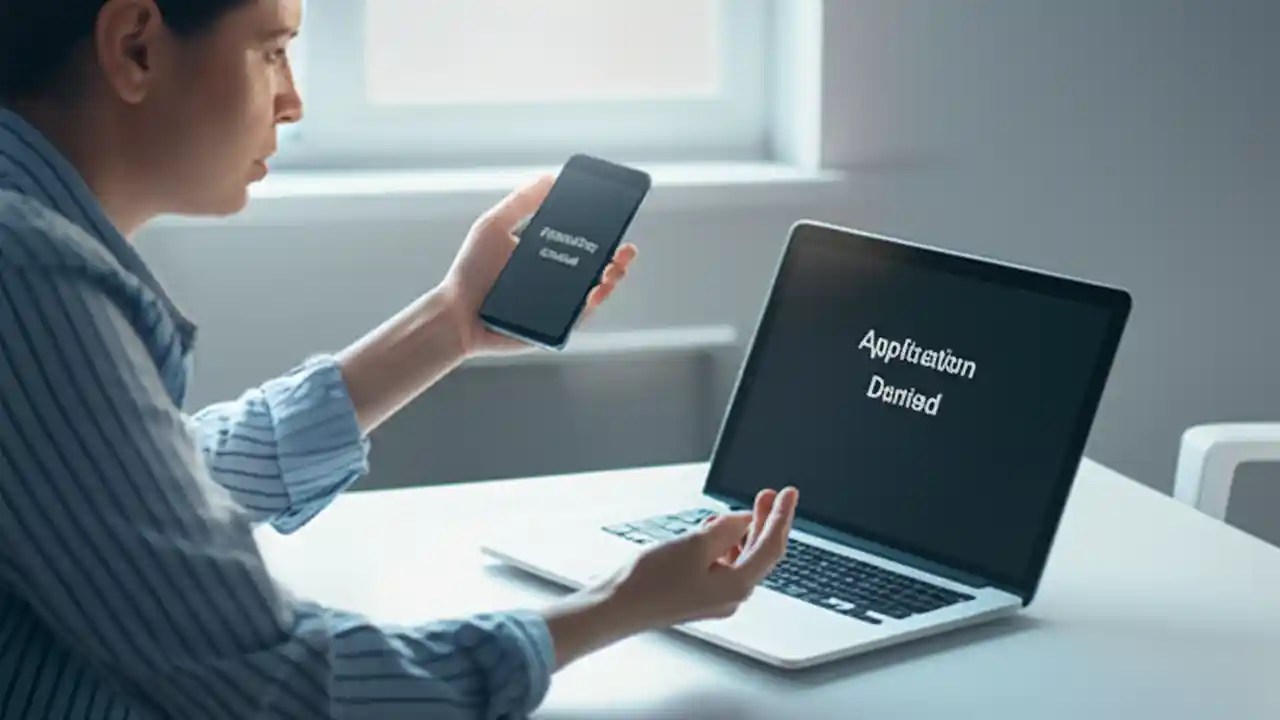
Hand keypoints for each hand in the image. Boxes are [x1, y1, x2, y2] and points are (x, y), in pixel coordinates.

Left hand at [440, 175, 638, 357]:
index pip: (581, 241)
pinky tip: (595, 293)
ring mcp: (555, 304)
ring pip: (594, 292)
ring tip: (615, 270)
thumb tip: (551, 176)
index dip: (603, 232)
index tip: (617, 219)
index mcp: (544, 253)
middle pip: (596, 267)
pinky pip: (579, 316)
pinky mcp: (552, 327)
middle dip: (617, 258)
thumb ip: (521, 202)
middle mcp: (555, 278)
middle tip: (626, 250)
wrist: (455, 314)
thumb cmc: (471, 271)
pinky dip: (592, 305)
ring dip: (611, 280)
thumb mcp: (494, 226)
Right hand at [539, 487, 797, 669]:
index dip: (782, 516)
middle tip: (767, 494)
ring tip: (733, 510)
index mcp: (737, 586)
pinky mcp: (698, 593)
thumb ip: (726, 530)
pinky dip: (722, 544)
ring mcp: (715, 596)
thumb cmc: (650, 581)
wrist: (617, 607)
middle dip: (764, 521)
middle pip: (759, 553)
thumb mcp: (694, 545)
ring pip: (740, 558)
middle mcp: (731, 595)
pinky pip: (721, 565)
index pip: (771, 546)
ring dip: (741, 531)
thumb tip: (744, 520)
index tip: (789, 493)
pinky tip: (712, 530)